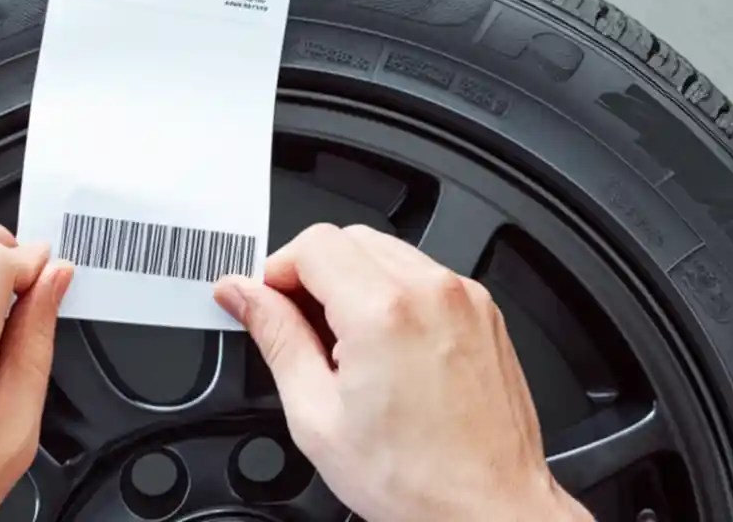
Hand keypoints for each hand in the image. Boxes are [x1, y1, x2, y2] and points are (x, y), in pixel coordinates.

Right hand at [214, 224, 591, 521]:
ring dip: (352, 280)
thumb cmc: (416, 480)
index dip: (276, 271)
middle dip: (311, 273)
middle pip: (347, 238)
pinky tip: (383, 347)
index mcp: (382, 312)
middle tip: (299, 327)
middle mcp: (430, 292)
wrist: (491, 511)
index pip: (311, 243)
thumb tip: (241, 295)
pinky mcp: (483, 311)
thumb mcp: (316, 414)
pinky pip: (422, 274)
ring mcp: (464, 298)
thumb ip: (275, 338)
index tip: (266, 303)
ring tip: (345, 346)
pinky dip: (392, 293)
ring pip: (386, 251)